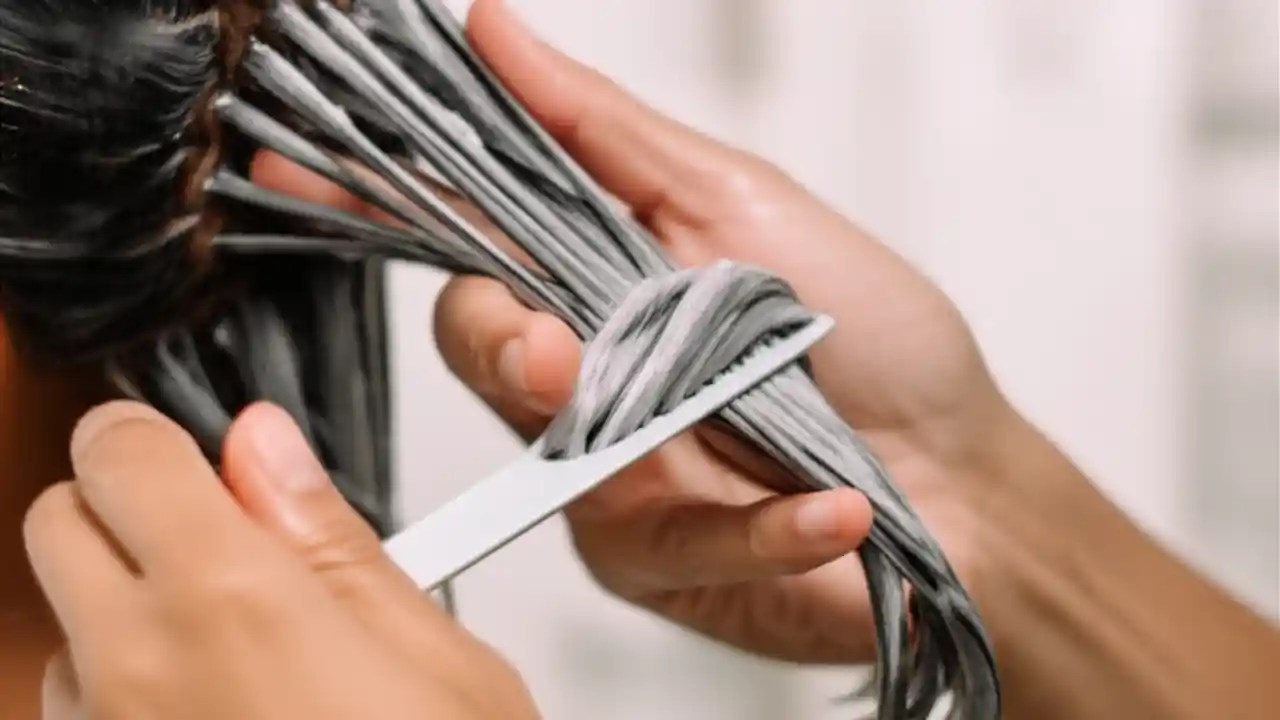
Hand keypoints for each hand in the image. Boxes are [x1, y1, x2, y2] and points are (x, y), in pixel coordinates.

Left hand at [24, 401, 537, 719]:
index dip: (159, 442)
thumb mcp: (431, 654)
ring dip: (127, 619)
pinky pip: (71, 718)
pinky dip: (122, 701)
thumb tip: (269, 446)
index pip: (120, 452)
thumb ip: (329, 535)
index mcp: (227, 600)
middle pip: (61, 522)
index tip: (198, 464)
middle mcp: (133, 671)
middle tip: (224, 558)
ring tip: (234, 667)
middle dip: (130, 515)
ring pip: (64, 628)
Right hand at [252, 0, 1017, 664]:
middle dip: (500, 341)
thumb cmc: (872, 337)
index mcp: (600, 278)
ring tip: (694, 423)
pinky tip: (830, 506)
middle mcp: (590, 374)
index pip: (464, 233)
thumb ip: (609, 134)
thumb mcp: (745, 206)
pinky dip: (760, 522)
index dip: (377, 200)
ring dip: (612, 436)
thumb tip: (497, 31)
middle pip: (478, 348)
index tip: (299, 166)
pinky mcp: (654, 563)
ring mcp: (611, 477)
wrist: (966, 478)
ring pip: (549, 453)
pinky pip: (665, 543)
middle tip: (554, 349)